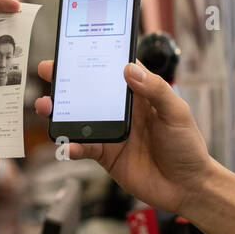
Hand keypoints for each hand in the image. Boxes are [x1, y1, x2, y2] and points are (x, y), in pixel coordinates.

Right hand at [33, 60, 212, 213]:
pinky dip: (72, 145)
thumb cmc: (187, 147)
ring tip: (46, 106)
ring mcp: (111, 132)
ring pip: (79, 117)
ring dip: (61, 111)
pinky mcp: (106, 155)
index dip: (96, 56)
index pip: (115, 69)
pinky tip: (68, 145)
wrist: (187, 188)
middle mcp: (122, 110)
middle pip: (90, 90)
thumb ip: (156, 90)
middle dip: (67, 79)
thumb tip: (130, 69)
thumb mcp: (176, 113)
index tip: (76, 45)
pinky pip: (83, 147)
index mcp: (140, 94)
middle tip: (48, 69)